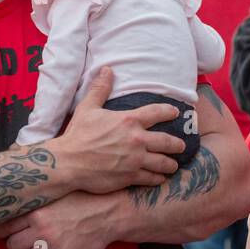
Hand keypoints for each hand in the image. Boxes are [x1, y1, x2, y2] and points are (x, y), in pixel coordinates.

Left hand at [0, 189, 121, 248]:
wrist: (109, 214)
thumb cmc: (81, 202)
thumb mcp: (55, 196)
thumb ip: (33, 203)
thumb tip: (7, 206)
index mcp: (37, 214)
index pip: (4, 229)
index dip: (4, 233)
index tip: (9, 234)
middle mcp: (42, 231)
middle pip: (11, 246)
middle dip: (16, 245)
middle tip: (25, 243)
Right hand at [51, 67, 185, 192]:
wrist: (68, 162)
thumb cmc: (78, 135)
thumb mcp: (88, 108)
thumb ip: (100, 89)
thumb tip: (107, 70)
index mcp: (129, 120)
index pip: (157, 112)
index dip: (169, 112)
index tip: (175, 113)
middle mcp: (137, 140)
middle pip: (167, 141)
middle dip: (177, 144)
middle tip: (181, 146)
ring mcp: (135, 160)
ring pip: (163, 162)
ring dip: (170, 164)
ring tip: (173, 165)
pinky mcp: (130, 176)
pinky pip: (151, 178)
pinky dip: (158, 178)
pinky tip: (160, 178)